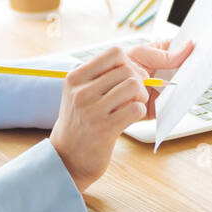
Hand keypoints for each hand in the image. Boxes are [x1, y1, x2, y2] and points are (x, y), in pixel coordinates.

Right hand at [50, 42, 192, 192]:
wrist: (67, 158)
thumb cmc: (82, 122)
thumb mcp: (82, 93)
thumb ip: (103, 75)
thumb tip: (144, 60)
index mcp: (76, 77)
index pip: (114, 53)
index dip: (131, 62)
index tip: (132, 76)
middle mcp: (81, 91)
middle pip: (127, 70)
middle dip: (140, 81)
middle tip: (136, 94)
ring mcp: (91, 110)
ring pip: (133, 86)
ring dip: (141, 96)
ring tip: (133, 105)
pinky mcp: (104, 129)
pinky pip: (135, 109)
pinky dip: (139, 112)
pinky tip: (130, 118)